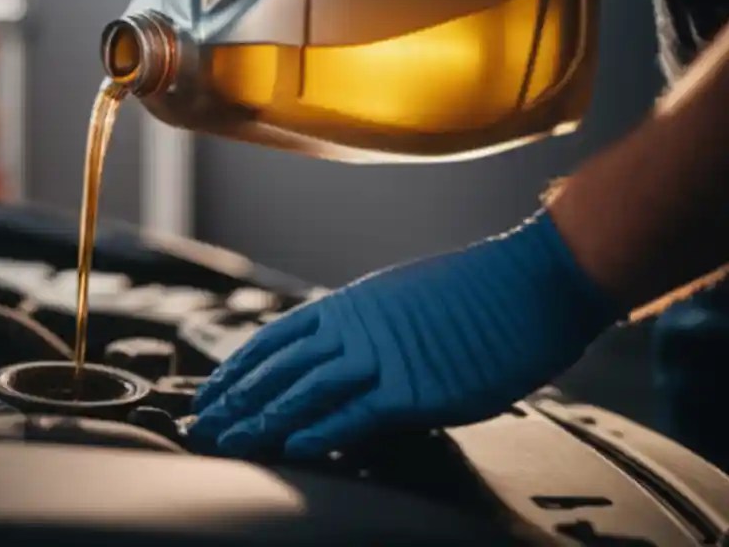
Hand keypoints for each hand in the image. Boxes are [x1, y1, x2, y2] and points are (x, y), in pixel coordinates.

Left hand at [190, 211, 621, 459]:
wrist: (527, 283)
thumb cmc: (472, 293)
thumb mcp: (399, 299)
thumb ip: (360, 329)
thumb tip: (333, 355)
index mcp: (347, 306)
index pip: (272, 340)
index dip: (235, 369)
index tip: (209, 391)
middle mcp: (354, 329)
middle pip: (277, 369)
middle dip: (234, 400)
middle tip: (201, 425)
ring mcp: (383, 358)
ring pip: (305, 391)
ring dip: (262, 419)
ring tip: (230, 441)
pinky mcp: (415, 389)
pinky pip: (357, 414)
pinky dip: (322, 431)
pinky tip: (296, 446)